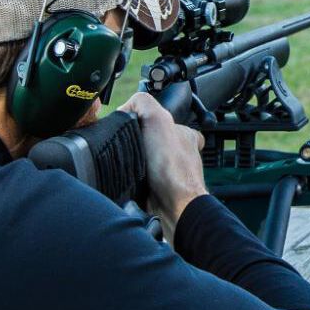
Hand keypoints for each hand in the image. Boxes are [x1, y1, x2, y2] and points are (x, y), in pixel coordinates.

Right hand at [118, 91, 208, 235]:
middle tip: (126, 145)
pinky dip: (129, 177)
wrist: (173, 206)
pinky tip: (127, 175)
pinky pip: (136, 179)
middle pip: (149, 140)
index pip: (162, 119)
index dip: (143, 119)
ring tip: (127, 161)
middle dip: (134, 141)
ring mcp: (169, 173)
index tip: (131, 123)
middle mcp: (179, 153)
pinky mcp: (156, 190)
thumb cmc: (173, 167)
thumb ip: (142, 103)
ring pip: (141, 159)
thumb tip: (125, 108)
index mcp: (185, 135)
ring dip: (130, 161)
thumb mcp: (157, 119)